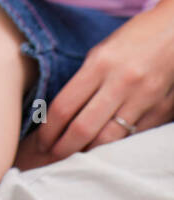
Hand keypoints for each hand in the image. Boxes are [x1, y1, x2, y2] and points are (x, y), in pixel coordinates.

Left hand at [30, 0, 173, 161]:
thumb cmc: (133, 38)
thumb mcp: (102, 51)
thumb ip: (85, 80)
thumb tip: (63, 113)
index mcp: (100, 63)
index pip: (65, 106)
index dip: (48, 130)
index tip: (38, 141)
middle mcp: (120, 83)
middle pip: (83, 128)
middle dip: (62, 149)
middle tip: (48, 159)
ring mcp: (143, 99)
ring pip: (109, 140)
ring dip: (87, 155)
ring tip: (71, 162)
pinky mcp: (161, 111)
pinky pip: (134, 138)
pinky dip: (115, 149)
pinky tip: (102, 154)